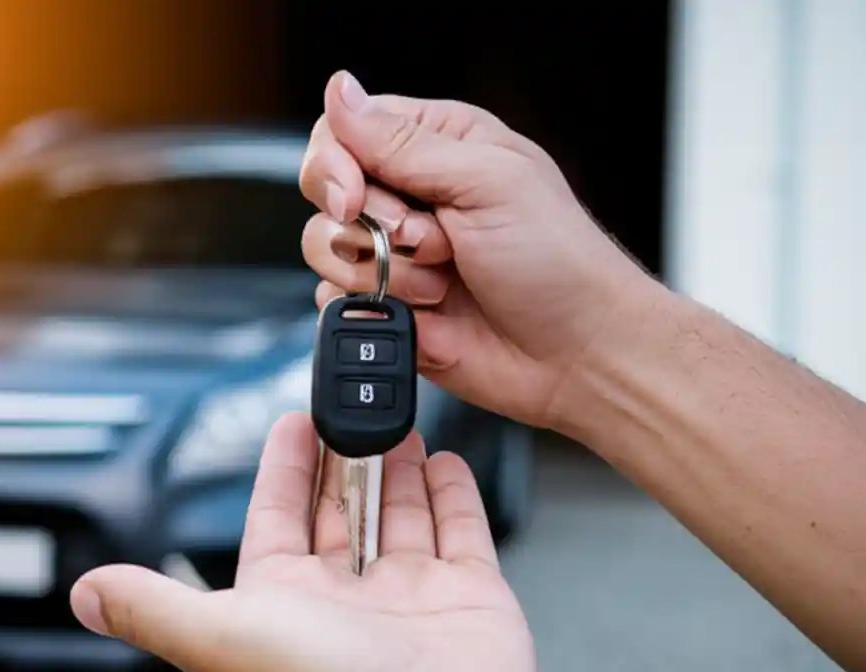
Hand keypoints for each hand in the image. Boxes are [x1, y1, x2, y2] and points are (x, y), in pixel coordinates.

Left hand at [70, 413, 536, 671]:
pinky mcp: (469, 600)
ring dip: (397, 466)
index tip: (289, 421)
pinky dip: (456, 496)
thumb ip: (152, 606)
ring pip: (400, 514)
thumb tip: (85, 594)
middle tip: (347, 405)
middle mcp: (347, 599)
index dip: (281, 467)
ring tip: (396, 420)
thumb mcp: (219, 637)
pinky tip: (446, 464)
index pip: (278, 516)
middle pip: (340, 508)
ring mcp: (410, 599)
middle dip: (342, 454)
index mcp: (286, 601)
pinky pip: (463, 535)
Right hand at [300, 71, 661, 427]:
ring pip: (323, 247)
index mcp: (437, 145)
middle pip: (324, 188)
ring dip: (382, 270)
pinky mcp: (387, 304)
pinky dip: (374, 308)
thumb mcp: (487, 179)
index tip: (356, 195)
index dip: (336, 164)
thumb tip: (340, 90)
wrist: (574, 355)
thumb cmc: (557, 261)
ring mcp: (395, 253)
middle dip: (364, 221)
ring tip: (440, 279)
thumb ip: (403, 141)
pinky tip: (426, 309)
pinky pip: (335, 299)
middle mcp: (410, 195)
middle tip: (421, 237)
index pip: (343, 130)